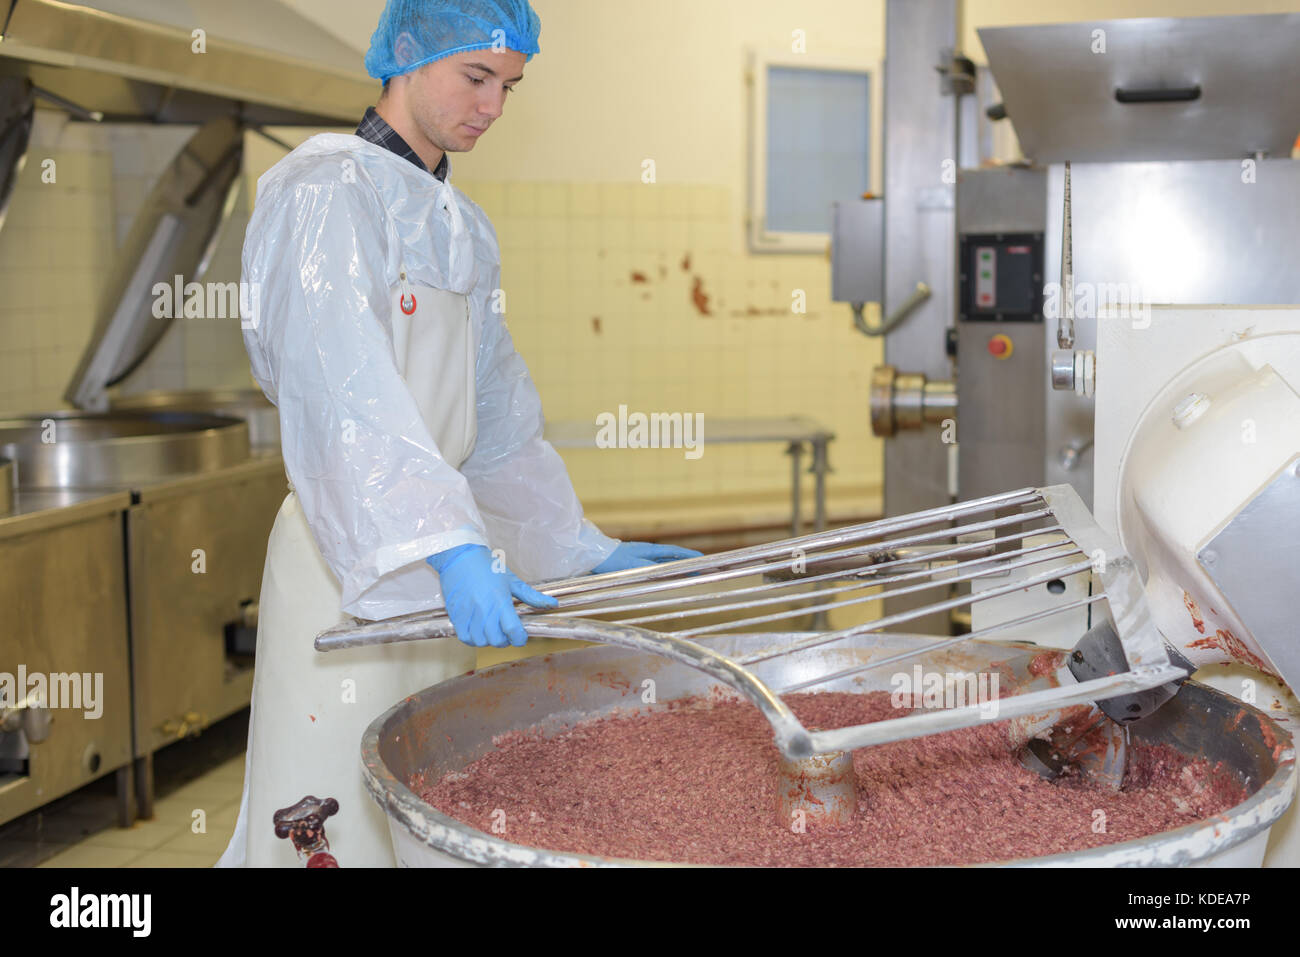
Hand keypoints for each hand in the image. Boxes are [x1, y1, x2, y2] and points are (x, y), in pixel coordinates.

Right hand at [426, 545, 556, 647]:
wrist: (459, 557)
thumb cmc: (486, 567)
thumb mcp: (511, 580)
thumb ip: (531, 596)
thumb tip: (553, 603)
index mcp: (500, 600)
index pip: (512, 630)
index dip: (519, 639)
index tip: (521, 637)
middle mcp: (484, 609)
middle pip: (497, 640)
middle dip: (506, 640)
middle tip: (507, 632)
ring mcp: (468, 614)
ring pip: (481, 641)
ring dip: (489, 640)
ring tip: (492, 630)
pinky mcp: (456, 616)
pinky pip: (465, 638)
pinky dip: (474, 639)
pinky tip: (479, 631)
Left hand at [591, 541, 702, 573]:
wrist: (593, 557)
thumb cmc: (613, 560)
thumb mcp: (635, 566)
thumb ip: (653, 570)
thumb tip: (670, 573)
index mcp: (650, 550)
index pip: (675, 553)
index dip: (690, 556)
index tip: (703, 559)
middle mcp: (647, 553)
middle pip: (672, 559)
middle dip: (688, 564)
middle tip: (702, 570)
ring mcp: (641, 559)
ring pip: (665, 564)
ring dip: (677, 569)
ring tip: (690, 575)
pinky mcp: (635, 566)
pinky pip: (656, 569)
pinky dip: (666, 573)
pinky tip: (668, 579)